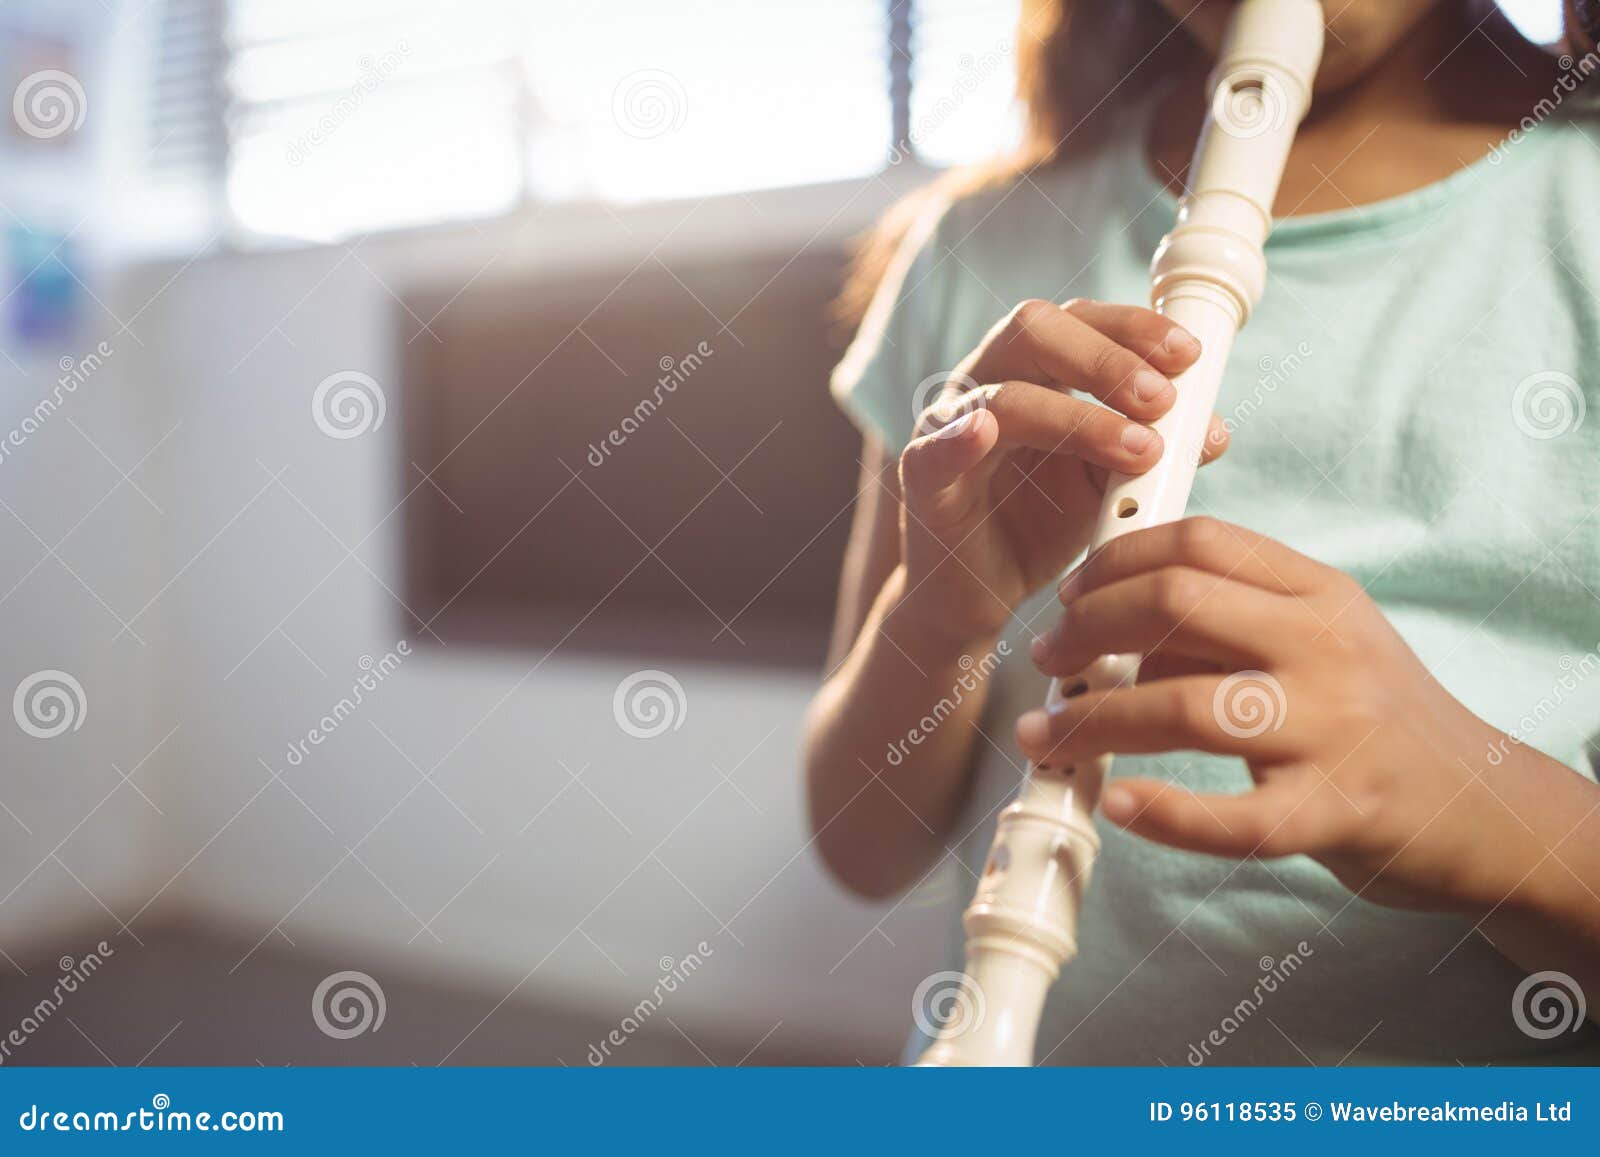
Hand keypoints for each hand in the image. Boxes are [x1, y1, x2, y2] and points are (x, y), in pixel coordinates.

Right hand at [894, 299, 1227, 645]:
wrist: (976, 597)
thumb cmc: (1038, 527)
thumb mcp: (1107, 483)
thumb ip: (1152, 449)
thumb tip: (1215, 430)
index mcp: (1032, 369)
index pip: (1081, 319)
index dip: (1135, 327)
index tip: (1189, 355)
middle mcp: (986, 381)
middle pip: (1036, 329)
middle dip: (1107, 358)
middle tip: (1163, 399)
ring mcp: (947, 426)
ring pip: (1004, 394)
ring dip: (1077, 418)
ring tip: (1138, 449)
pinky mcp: (923, 479)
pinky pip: (934, 450)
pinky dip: (958, 437)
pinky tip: (984, 432)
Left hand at [1017, 516, 1561, 916]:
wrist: (1483, 807)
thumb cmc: (1375, 718)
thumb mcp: (1317, 643)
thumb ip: (1227, 625)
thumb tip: (1111, 629)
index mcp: (1318, 593)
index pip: (1201, 542)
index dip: (1115, 560)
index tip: (1068, 592)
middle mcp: (1327, 648)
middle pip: (1178, 605)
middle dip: (1088, 627)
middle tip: (1048, 659)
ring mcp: (1334, 730)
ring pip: (1188, 707)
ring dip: (1096, 721)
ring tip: (1046, 736)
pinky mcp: (1337, 813)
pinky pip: (1237, 818)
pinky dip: (1167, 814)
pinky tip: (1119, 805)